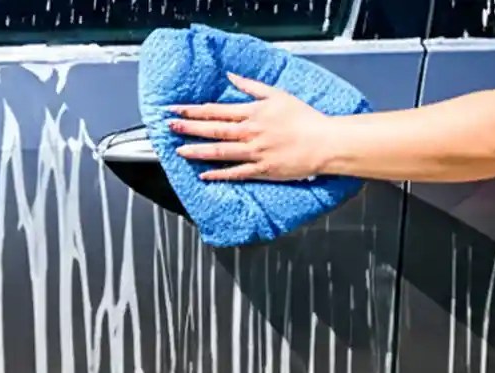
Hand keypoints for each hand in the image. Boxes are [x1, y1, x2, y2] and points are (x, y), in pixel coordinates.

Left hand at [168, 73, 334, 181]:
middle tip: (168, 127)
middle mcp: (251, 132)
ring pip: (220, 151)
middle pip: (213, 130)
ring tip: (178, 150)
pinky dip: (218, 174)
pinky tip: (202, 174)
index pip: (216, 111)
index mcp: (253, 113)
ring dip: (197, 150)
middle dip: (188, 128)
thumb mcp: (278, 95)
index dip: (192, 110)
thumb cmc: (304, 118)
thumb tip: (230, 77)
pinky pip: (236, 172)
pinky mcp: (262, 170)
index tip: (175, 110)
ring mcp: (255, 152)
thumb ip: (251, 86)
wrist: (325, 142)